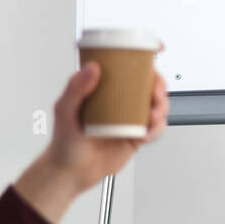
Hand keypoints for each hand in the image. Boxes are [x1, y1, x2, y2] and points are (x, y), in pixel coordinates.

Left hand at [47, 42, 169, 194]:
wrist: (71, 173)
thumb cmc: (63, 143)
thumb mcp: (65, 111)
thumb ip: (76, 88)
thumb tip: (92, 68)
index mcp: (100, 88)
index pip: (124, 65)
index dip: (142, 56)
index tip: (154, 50)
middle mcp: (116, 100)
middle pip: (147, 83)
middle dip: (159, 85)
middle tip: (156, 93)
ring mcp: (128, 117)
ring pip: (155, 104)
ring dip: (161, 106)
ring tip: (153, 115)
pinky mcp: (136, 135)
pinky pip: (154, 127)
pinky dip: (157, 128)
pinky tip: (148, 132)